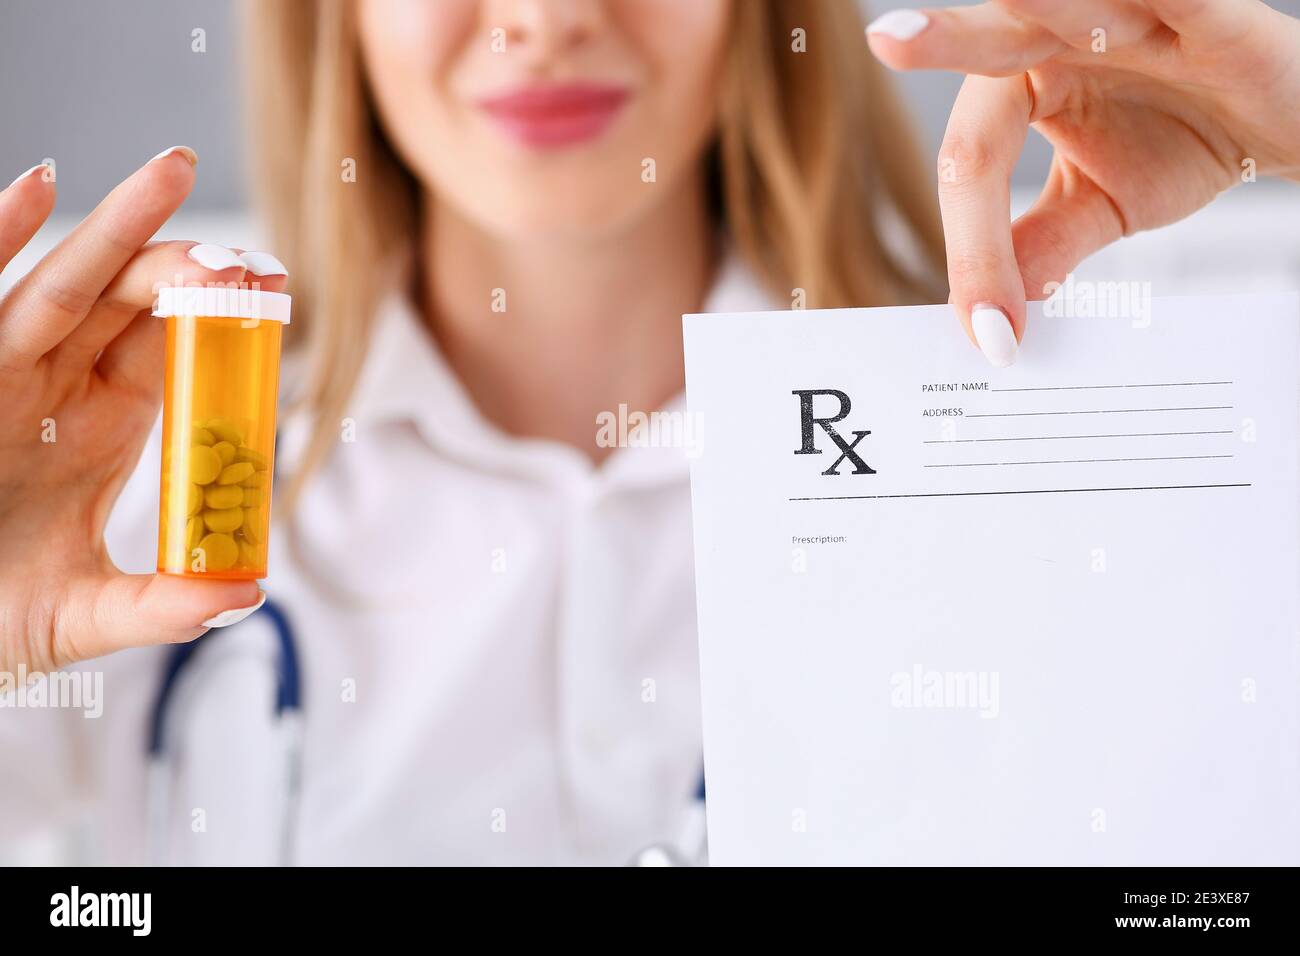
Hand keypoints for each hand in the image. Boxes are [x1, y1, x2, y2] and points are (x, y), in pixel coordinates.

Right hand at [0, 149, 286, 673]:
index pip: (169, 345)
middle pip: (128, 300)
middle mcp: (54, 386)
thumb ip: (162, 607)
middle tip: (247, 245)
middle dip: (186, 262)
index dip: (218, 312)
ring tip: (173, 173)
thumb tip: (245, 592)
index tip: (273, 289)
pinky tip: (37, 182)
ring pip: (63, 285)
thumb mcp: (86, 616)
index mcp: (102, 424)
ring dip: (117, 227)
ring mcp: (1, 373)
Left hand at [866, 0, 1299, 365]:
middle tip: (886, 41)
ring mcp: (1131, 20)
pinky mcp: (1207, 16)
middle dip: (942, 41)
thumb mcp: (1098, 208)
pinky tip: (1093, 1)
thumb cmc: (1185, 142)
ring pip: (1064, 5)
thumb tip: (984, 314)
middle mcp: (1062, 41)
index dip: (975, 250)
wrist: (1286, 127)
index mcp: (1025, 85)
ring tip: (942, 13)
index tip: (989, 336)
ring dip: (1017, 5)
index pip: (978, 160)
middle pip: (995, 57)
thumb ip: (1039, 245)